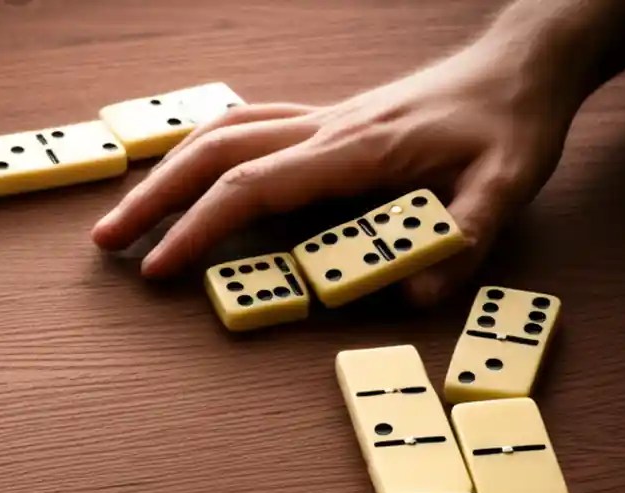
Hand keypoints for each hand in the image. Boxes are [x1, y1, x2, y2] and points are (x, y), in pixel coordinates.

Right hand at [91, 37, 579, 304]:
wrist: (519, 66)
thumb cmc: (510, 124)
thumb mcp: (508, 185)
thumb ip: (463, 237)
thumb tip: (413, 293)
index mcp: (355, 149)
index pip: (253, 185)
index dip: (198, 227)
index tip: (156, 266)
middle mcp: (324, 129)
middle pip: (213, 152)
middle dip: (152, 196)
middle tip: (105, 240)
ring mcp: (320, 121)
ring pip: (221, 133)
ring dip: (166, 171)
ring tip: (126, 212)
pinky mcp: (325, 123)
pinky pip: (245, 126)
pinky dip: (201, 149)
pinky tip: (185, 171)